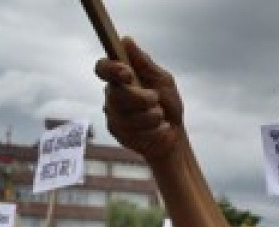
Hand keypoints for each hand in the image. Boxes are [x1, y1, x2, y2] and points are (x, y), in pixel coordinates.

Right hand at [95, 38, 184, 160]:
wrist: (175, 133)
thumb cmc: (168, 103)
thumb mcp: (162, 80)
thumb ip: (145, 63)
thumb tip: (126, 41)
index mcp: (121, 78)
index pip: (103, 68)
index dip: (111, 69)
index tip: (127, 73)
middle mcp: (112, 95)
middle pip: (116, 93)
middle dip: (141, 98)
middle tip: (155, 99)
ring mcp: (113, 116)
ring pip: (126, 115)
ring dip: (151, 115)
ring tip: (161, 116)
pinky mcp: (118, 134)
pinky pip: (134, 131)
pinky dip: (153, 129)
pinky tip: (159, 129)